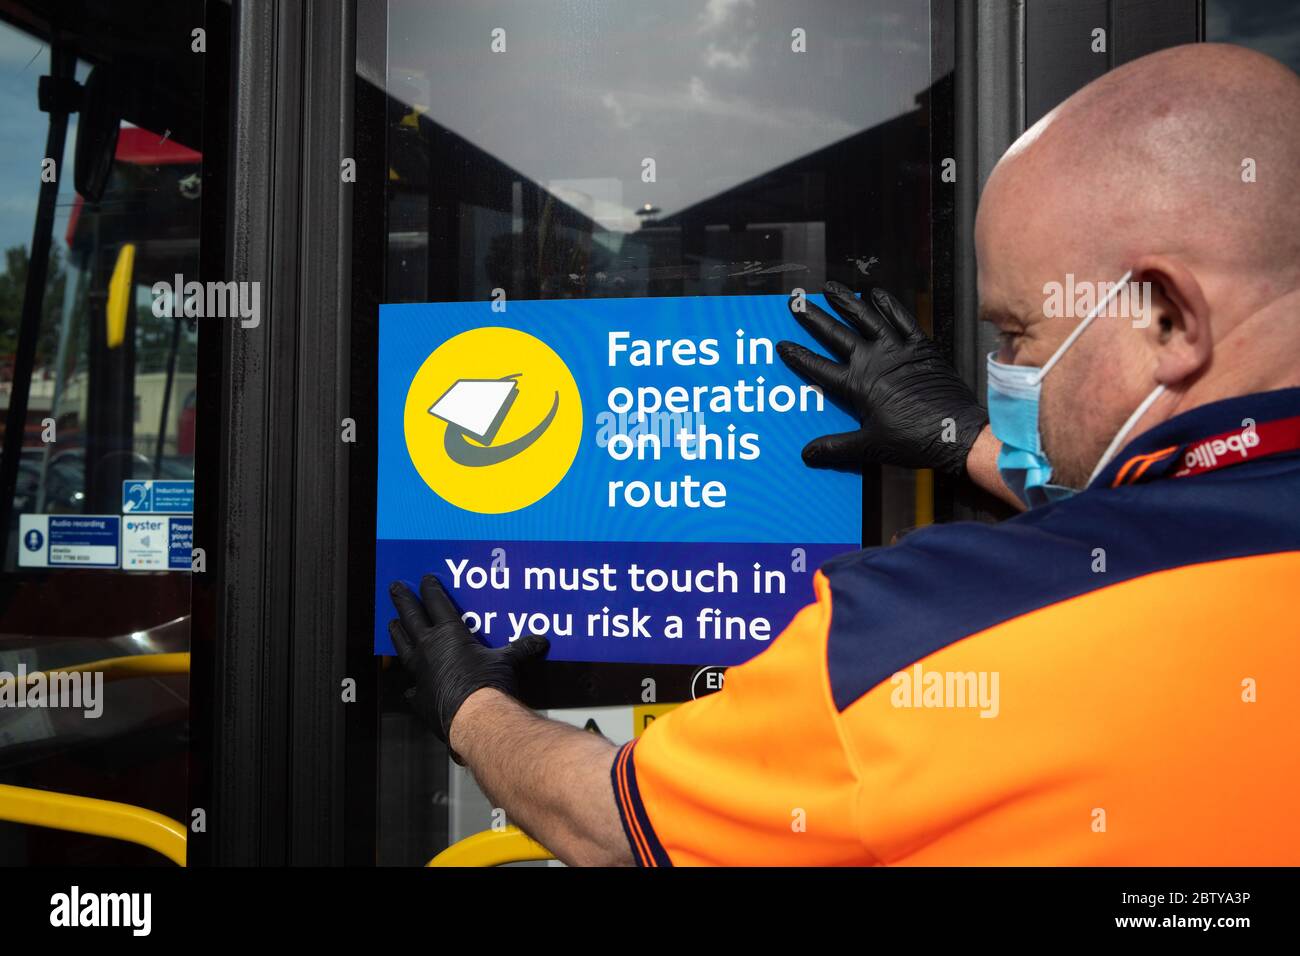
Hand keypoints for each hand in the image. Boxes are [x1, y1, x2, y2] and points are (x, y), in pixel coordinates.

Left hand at [388, 575, 548, 753]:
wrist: (475, 720)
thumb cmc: (488, 686)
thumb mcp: (507, 661)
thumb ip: (519, 649)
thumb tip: (538, 642)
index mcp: (449, 634)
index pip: (436, 604)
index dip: (430, 590)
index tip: (425, 580)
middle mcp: (429, 649)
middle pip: (410, 618)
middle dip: (402, 600)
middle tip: (395, 588)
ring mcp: (420, 672)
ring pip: (402, 646)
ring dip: (396, 633)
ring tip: (392, 623)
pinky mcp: (419, 695)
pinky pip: (411, 685)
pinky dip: (411, 684)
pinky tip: (410, 685)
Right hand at [776, 282, 986, 474]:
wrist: (955, 433)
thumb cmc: (915, 440)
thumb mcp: (870, 446)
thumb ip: (836, 447)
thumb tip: (808, 454)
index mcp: (858, 385)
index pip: (819, 367)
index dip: (799, 357)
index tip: (784, 345)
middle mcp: (874, 361)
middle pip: (836, 335)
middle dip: (814, 318)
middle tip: (798, 304)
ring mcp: (898, 350)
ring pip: (866, 318)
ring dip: (846, 302)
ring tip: (831, 288)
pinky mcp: (921, 346)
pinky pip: (902, 319)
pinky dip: (889, 305)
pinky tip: (877, 293)